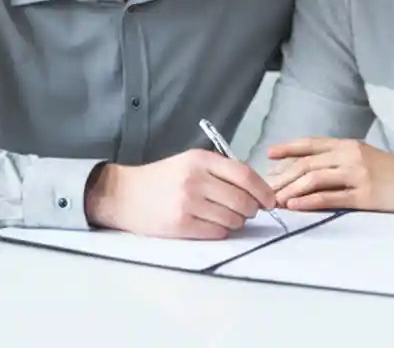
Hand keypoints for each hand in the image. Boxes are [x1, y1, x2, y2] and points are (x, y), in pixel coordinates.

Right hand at [83, 149, 276, 239]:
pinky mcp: (180, 225)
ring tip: (220, 216)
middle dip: (250, 210)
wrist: (123, 195)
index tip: (270, 201)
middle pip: (243, 201)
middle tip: (243, 211)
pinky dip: (219, 231)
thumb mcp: (189, 162)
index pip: (245, 175)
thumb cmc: (161, 179)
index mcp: (200, 160)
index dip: (263, 191)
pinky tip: (208, 224)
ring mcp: (187, 203)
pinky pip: (217, 233)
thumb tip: (258, 192)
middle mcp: (195, 180)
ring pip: (233, 220)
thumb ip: (221, 172)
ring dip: (234, 222)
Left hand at [265, 137, 393, 212]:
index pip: (311, 144)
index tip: (269, 155)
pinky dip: (309, 201)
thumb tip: (312, 167)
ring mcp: (357, 174)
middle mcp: (350, 155)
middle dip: (283, 175)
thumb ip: (341, 159)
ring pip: (314, 179)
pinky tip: (295, 205)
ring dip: (291, 189)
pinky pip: (330, 197)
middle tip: (266, 187)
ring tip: (275, 199)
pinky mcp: (364, 195)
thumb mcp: (367, 157)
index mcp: (349, 145)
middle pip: (307, 163)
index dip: (288, 148)